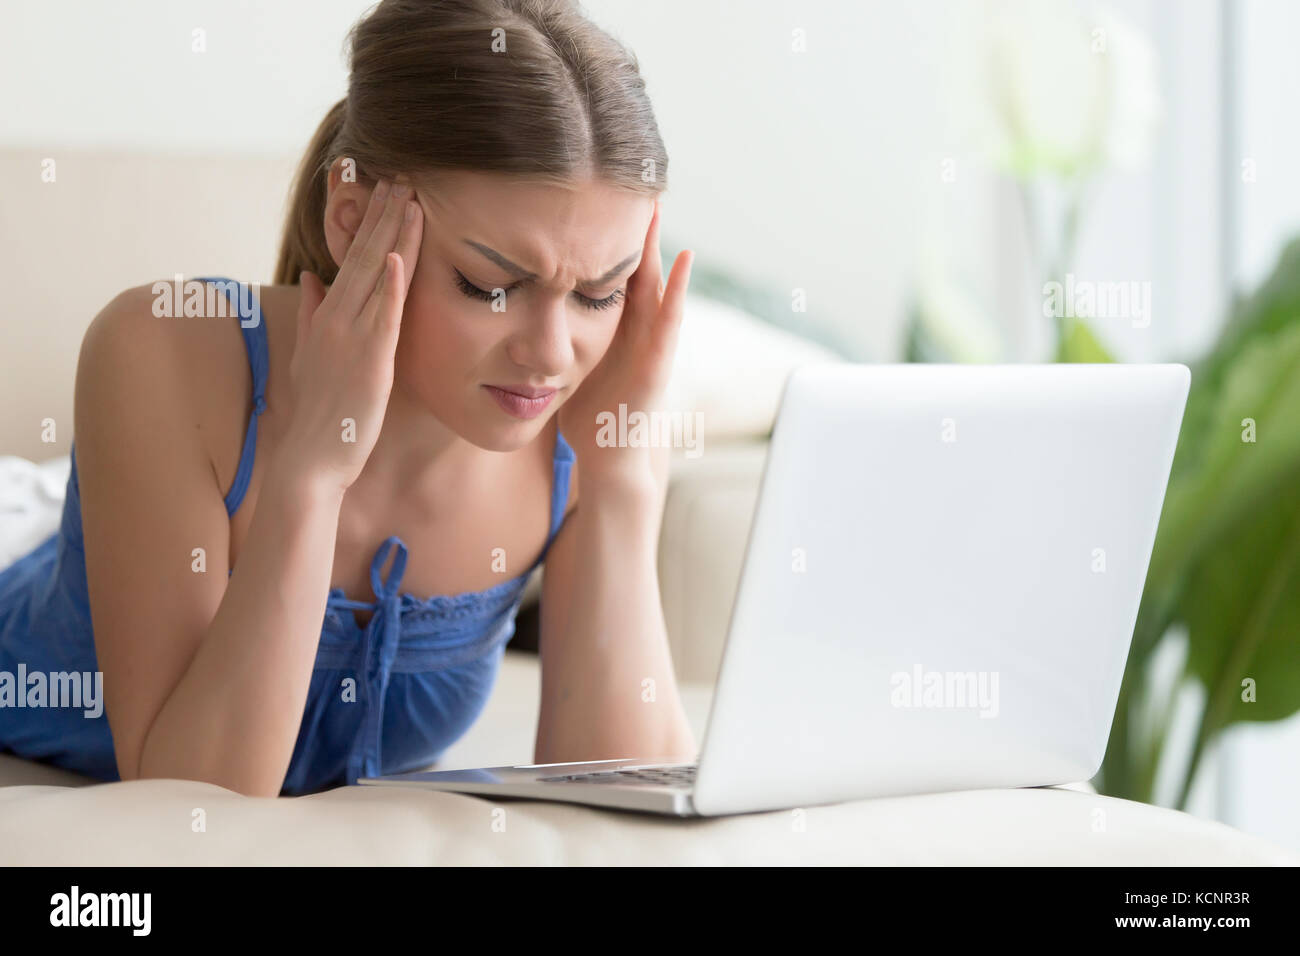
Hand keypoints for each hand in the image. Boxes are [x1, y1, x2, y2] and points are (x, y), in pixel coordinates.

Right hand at [280, 179, 422, 492]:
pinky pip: (384, 315)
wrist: (310, 457)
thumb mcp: (308, 355)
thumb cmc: (318, 412)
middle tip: (403, 176)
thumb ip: (311, 313)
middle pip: (365, 255)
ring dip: (396, 236)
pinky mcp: (370, 360)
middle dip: (385, 214)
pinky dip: (393, 285)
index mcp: (327, 314)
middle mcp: (337, 317)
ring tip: (411, 198)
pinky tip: (404, 256)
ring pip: (378, 276)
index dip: (370, 223)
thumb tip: (311, 277)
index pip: (354, 257)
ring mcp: (352, 336)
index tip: (386, 190)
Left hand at [558, 199, 692, 486]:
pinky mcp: (660, 359)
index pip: (602, 266)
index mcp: (609, 322)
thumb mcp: (564, 364)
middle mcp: (633, 324)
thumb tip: (507, 312)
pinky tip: (685, 257)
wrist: (610, 454)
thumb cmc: (587, 413)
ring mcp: (651, 339)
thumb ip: (546, 337)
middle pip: (629, 263)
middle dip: (627, 224)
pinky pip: (672, 317)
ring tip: (655, 202)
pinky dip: (681, 287)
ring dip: (656, 242)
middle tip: (624, 177)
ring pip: (655, 280)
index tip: (585, 191)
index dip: (595, 232)